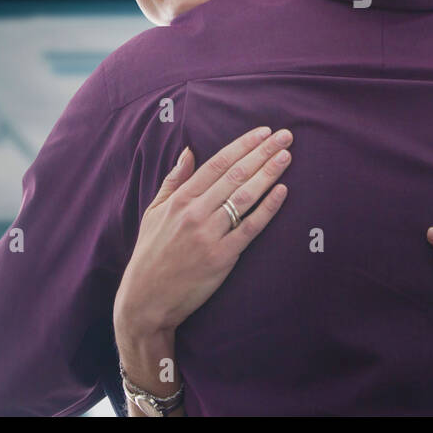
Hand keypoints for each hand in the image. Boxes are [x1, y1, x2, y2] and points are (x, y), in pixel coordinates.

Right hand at [114, 126, 293, 341]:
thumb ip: (173, 181)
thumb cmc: (150, 254)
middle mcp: (195, 213)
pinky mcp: (222, 258)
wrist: (146, 300)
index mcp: (180, 200)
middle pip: (235, 175)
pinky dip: (267, 209)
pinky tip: (282, 192)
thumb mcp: (154, 212)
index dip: (243, 145)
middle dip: (263, 153)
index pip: (217, 163)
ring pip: (245, 197)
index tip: (263, 132)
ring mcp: (209, 235)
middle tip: (285, 137)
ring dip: (268, 174)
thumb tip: (189, 151)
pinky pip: (250, 228)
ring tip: (286, 157)